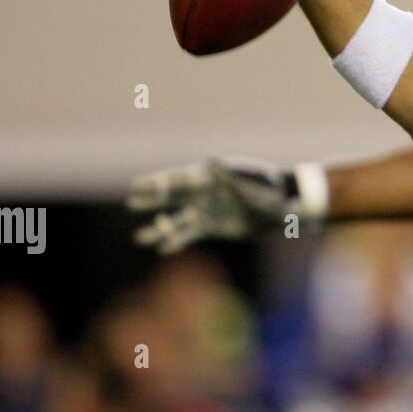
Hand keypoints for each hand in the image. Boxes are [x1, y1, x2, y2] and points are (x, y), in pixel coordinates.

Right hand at [128, 157, 294, 253]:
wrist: (280, 208)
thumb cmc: (269, 190)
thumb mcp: (252, 185)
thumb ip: (230, 178)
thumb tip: (213, 163)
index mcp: (210, 176)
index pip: (179, 179)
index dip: (158, 182)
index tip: (138, 185)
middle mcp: (203, 192)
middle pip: (172, 196)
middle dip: (153, 199)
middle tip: (132, 201)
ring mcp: (205, 209)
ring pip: (177, 219)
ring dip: (160, 228)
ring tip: (140, 238)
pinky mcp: (211, 226)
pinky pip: (190, 234)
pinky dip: (177, 241)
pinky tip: (163, 249)